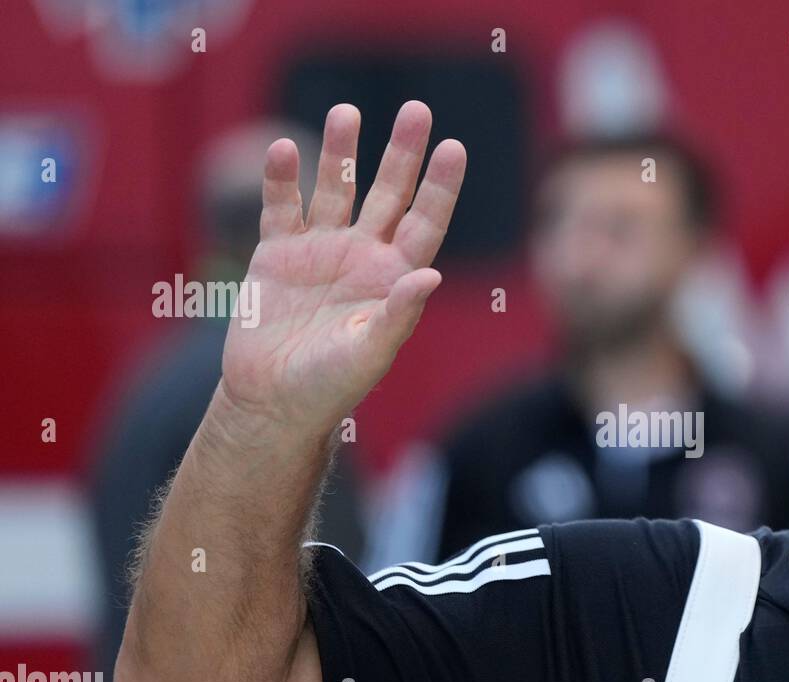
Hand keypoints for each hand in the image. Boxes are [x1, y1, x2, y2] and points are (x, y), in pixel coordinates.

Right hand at [219, 101, 465, 430]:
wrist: (272, 403)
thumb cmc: (330, 388)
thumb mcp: (369, 353)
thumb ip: (398, 314)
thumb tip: (429, 274)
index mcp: (394, 279)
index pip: (425, 222)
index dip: (440, 187)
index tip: (454, 147)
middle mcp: (363, 257)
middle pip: (388, 193)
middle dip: (401, 153)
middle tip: (416, 109)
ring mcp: (320, 251)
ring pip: (336, 189)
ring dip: (341, 151)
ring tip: (347, 111)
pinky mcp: (278, 255)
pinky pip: (282, 207)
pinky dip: (282, 180)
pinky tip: (285, 150)